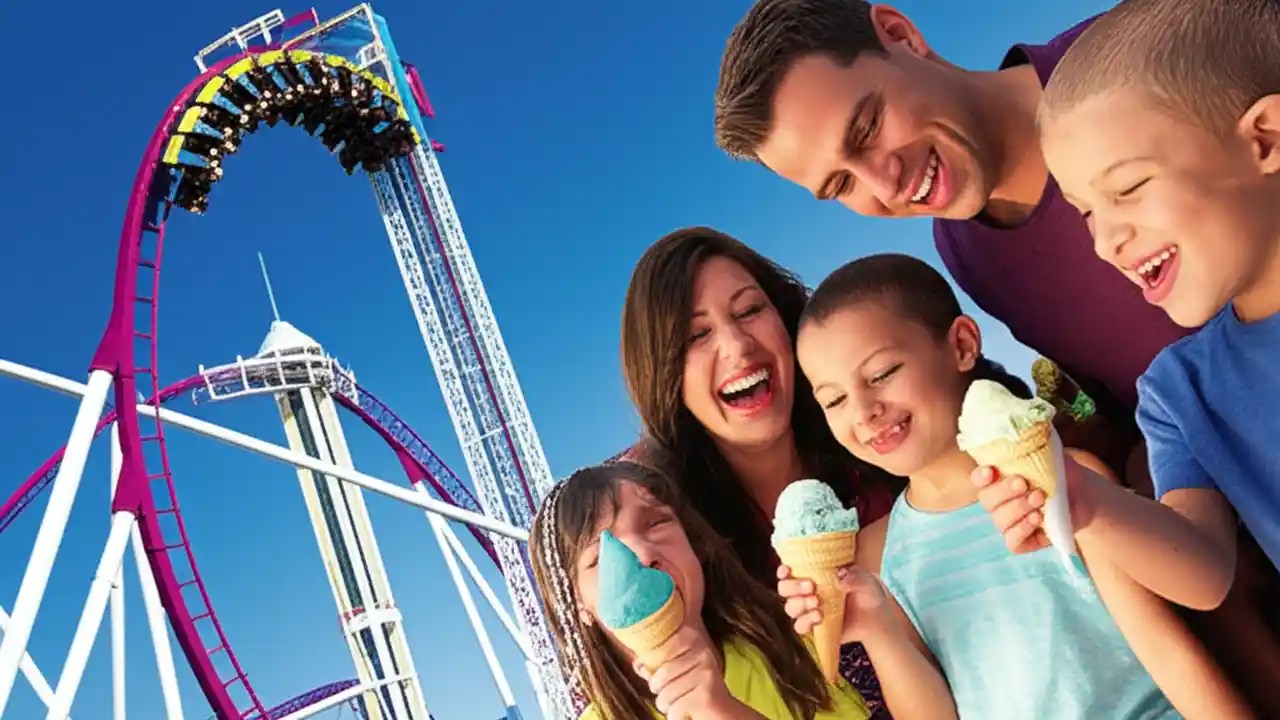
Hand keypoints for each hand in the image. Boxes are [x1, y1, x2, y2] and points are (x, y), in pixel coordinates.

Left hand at [635, 625, 738, 719]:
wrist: (726, 714)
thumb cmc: (698, 693)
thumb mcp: (679, 674)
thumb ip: (658, 667)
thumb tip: (637, 664)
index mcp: (695, 641)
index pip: (661, 649)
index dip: (657, 672)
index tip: (666, 679)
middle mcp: (703, 654)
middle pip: (659, 676)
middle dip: (661, 693)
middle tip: (675, 696)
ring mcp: (705, 674)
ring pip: (664, 695)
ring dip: (668, 707)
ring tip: (682, 704)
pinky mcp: (706, 695)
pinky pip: (674, 710)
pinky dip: (676, 717)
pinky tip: (689, 713)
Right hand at [777, 564, 892, 643]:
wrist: (876, 618)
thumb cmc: (868, 592)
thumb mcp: (865, 580)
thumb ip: (853, 576)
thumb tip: (838, 574)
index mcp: (813, 574)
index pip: (789, 571)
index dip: (783, 571)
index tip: (787, 570)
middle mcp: (806, 591)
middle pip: (784, 589)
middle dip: (793, 587)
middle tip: (811, 587)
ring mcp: (809, 610)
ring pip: (790, 608)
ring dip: (799, 605)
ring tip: (817, 603)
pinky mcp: (814, 626)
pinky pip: (800, 626)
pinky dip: (805, 622)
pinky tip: (819, 617)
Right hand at [971, 455, 1100, 553]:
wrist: (1087, 500)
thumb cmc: (1065, 475)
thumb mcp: (1054, 458)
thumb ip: (1038, 448)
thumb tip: (1029, 428)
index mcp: (1000, 478)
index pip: (979, 478)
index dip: (979, 476)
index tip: (990, 471)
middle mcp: (999, 501)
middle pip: (987, 500)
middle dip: (1004, 491)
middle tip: (1023, 483)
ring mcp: (1008, 522)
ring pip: (999, 520)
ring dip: (1018, 509)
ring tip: (1040, 499)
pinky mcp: (1020, 541)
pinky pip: (1012, 541)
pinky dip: (1022, 530)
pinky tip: (1038, 520)